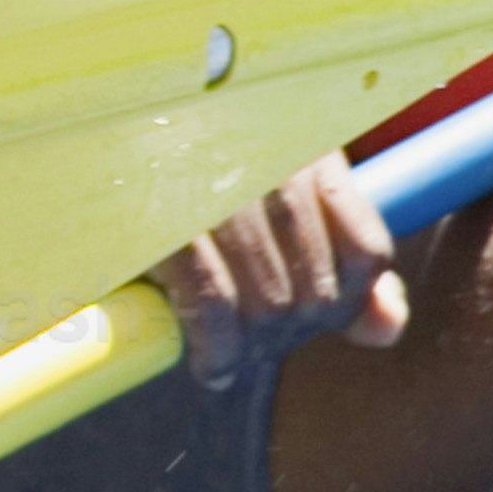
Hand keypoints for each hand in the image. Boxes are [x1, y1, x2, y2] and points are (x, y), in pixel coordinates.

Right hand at [152, 152, 406, 389]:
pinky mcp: (168, 215)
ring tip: (228, 351)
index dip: (347, 304)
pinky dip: (217, 349)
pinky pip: (213, 302)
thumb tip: (388, 330)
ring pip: (271, 302)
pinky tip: (212, 365)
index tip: (316, 317)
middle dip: (290, 331)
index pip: (368, 253)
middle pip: (317, 292)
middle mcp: (277, 162)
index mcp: (311, 149)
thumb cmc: (191, 167)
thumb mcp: (284, 196)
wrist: (104, 127)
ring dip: (252, 345)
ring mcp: (224, 186)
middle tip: (255, 341)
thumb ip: (346, 260)